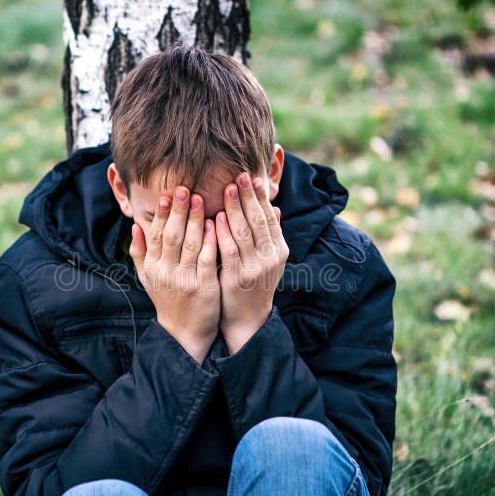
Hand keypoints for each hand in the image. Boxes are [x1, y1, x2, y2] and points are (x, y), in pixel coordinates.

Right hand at [129, 185, 219, 363]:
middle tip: (184, 188)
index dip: (160, 214)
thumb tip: (134, 227)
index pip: (155, 235)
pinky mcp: (203, 288)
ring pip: (190, 245)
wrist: (184, 332)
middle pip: (171, 236)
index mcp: (153, 267)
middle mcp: (166, 272)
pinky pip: (207, 260)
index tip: (166, 194)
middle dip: (177, 211)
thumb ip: (140, 253)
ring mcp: (185, 280)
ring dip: (195, 220)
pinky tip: (215, 224)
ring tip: (200, 199)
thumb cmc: (168, 300)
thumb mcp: (149, 278)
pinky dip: (211, 241)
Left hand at [215, 172, 288, 354]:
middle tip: (239, 175)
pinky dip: (223, 232)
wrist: (248, 321)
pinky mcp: (238, 278)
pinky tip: (216, 217)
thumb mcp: (268, 261)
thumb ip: (270, 235)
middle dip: (248, 196)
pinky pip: (229, 250)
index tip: (252, 177)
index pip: (269, 217)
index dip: (260, 196)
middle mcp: (270, 257)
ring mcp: (255, 268)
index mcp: (279, 250)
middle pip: (258, 220)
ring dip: (235, 208)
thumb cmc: (253, 285)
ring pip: (244, 232)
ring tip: (227, 188)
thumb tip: (274, 207)